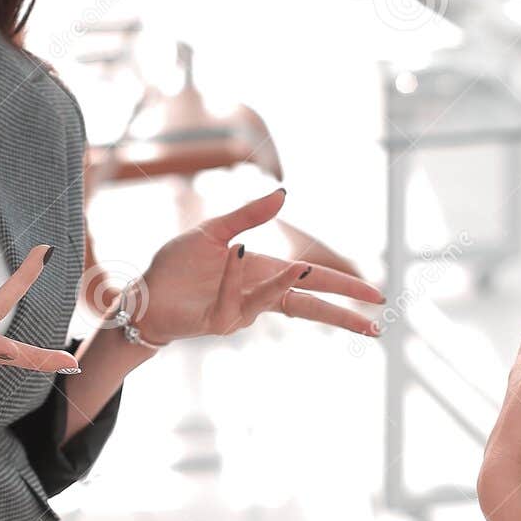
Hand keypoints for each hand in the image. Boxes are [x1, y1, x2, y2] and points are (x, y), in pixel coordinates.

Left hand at [130, 187, 383, 345]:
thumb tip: (283, 194)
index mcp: (263, 274)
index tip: (375, 296)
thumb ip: (250, 215)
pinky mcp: (219, 322)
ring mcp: (240, 313)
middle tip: (376, 326)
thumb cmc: (177, 265)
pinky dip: (238, 277)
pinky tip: (233, 255)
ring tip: (303, 266)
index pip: (312, 284)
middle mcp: (257, 297)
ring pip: (274, 298)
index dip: (343, 289)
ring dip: (287, 282)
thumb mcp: (215, 230)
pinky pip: (237, 299)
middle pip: (309, 307)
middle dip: (342, 316)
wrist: (143, 291)